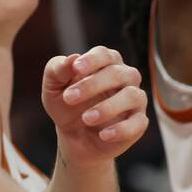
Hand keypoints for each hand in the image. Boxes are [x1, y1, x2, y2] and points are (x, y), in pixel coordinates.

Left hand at [42, 46, 147, 166]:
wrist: (73, 137)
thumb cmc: (65, 105)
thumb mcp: (53, 87)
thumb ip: (57, 70)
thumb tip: (72, 58)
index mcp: (105, 64)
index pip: (104, 54)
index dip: (92, 60)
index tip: (76, 68)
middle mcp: (124, 77)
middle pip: (118, 73)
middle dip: (93, 85)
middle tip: (69, 98)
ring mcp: (134, 99)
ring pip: (133, 95)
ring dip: (108, 107)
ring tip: (86, 118)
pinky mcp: (138, 122)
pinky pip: (139, 123)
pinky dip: (122, 129)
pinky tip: (103, 135)